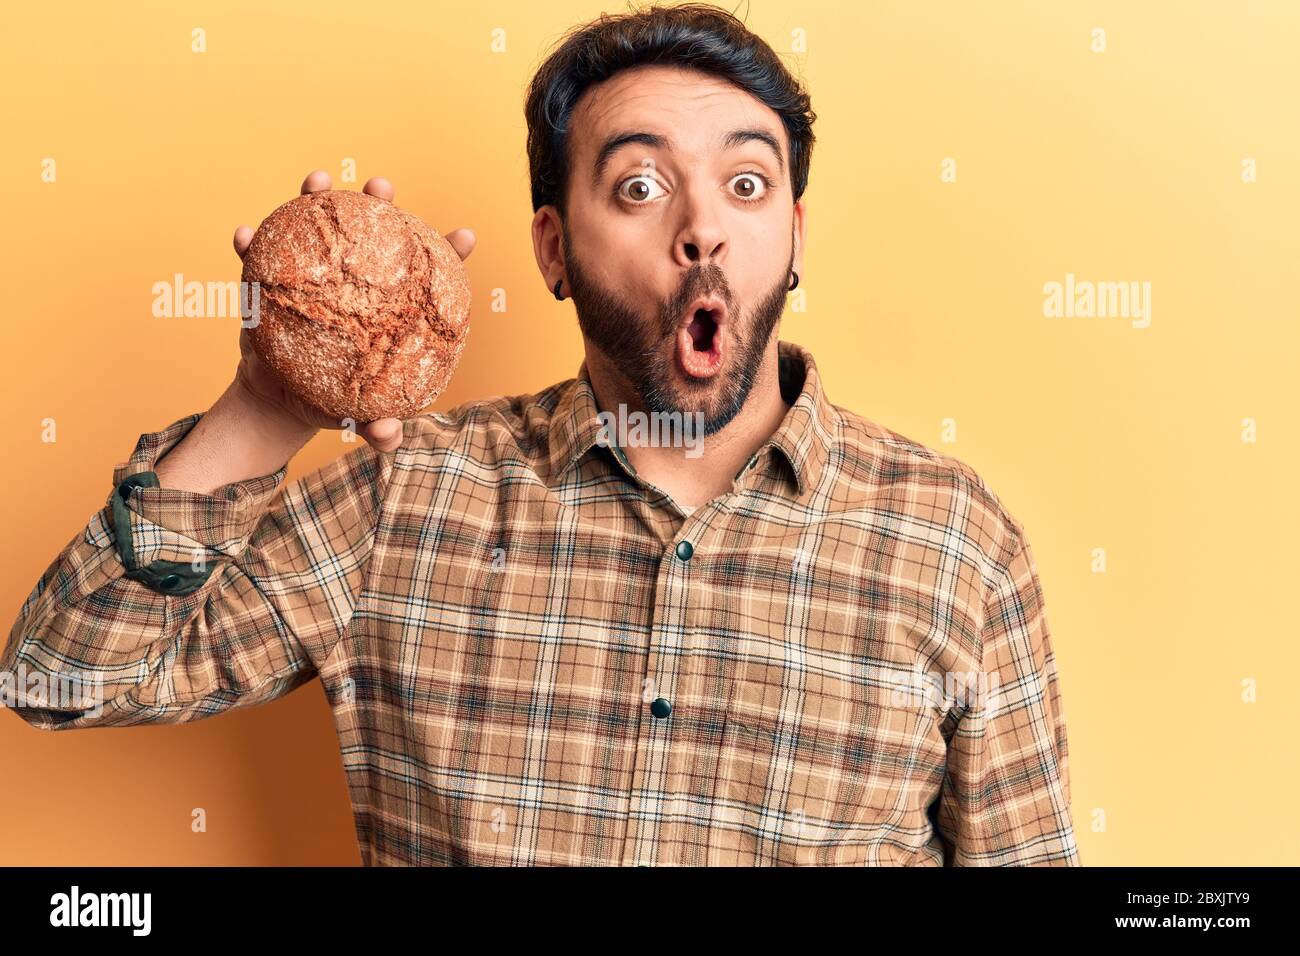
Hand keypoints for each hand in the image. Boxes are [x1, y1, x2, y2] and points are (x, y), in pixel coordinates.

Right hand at [231, 169, 475, 452]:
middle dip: (380, 199)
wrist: (282, 401)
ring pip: (316, 225)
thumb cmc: (335, 402)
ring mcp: (314, 273)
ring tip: (317, 179)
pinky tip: (243, 234)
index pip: (427, 273)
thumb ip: (377, 428)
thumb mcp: (359, 417)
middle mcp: (355, 278)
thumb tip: (386, 434)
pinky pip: (256, 255)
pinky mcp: (271, 279)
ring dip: (315, 195)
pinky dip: (249, 242)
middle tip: (381, 187)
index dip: (449, 252)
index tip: (465, 236)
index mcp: (389, 305)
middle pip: (373, 229)